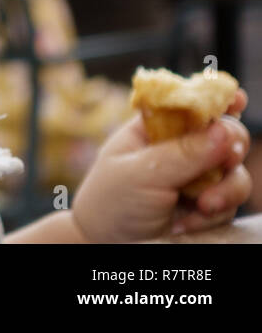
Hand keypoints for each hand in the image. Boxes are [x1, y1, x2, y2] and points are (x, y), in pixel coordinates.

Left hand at [72, 89, 250, 241]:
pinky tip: (187, 223)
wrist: (107, 245)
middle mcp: (180, 150)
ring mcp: (196, 179)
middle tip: (226, 159)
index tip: (236, 99)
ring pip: (234, 172)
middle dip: (231, 145)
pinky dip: (216, 212)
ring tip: (200, 205)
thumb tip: (223, 130)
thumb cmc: (110, 202)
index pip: (187, 105)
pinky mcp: (206, 206)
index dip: (213, 97)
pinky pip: (230, 202)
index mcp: (154, 130)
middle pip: (224, 135)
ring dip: (225, 188)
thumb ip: (182, 153)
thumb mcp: (139, 173)